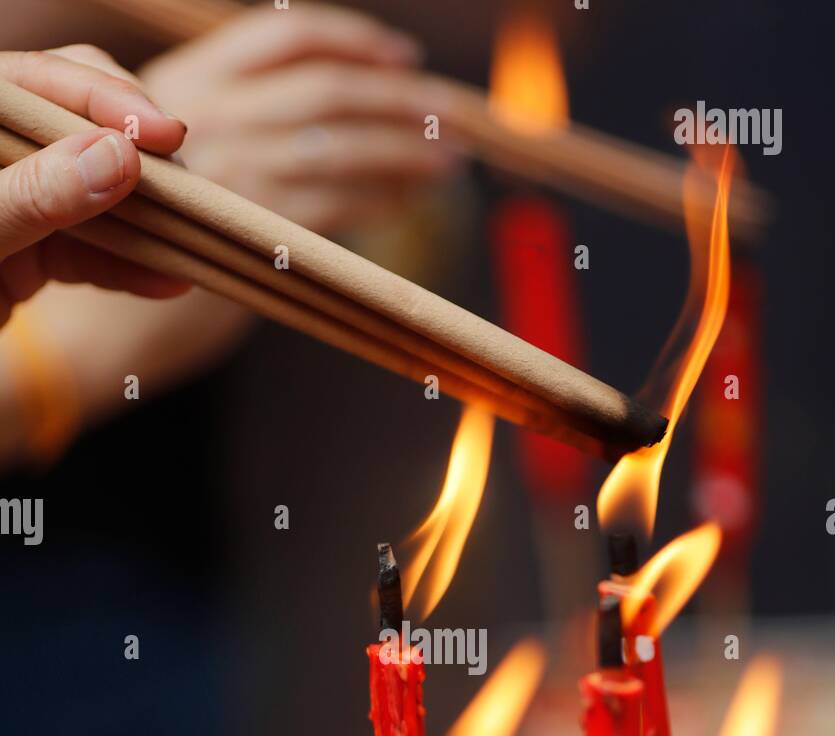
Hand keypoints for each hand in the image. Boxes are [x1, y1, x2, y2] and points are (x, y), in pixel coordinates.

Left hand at [0, 45, 187, 325]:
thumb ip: (35, 196)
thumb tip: (116, 159)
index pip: (41, 84)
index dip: (108, 101)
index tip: (165, 134)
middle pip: (81, 133)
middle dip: (138, 163)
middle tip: (187, 191)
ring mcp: (14, 204)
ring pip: (97, 197)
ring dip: (148, 224)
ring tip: (194, 242)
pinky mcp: (30, 256)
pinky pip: (92, 253)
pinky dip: (131, 270)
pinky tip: (169, 281)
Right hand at [141, 3, 456, 234]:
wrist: (103, 321)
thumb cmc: (144, 246)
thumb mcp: (173, 164)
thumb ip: (239, 133)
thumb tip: (333, 131)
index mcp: (188, 82)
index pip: (284, 35)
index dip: (352, 40)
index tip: (402, 58)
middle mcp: (206, 115)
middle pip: (326, 88)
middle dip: (399, 99)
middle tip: (451, 115)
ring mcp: (227, 169)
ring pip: (338, 142)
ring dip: (404, 149)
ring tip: (448, 159)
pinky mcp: (249, 225)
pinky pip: (335, 198)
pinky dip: (380, 194)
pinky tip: (409, 197)